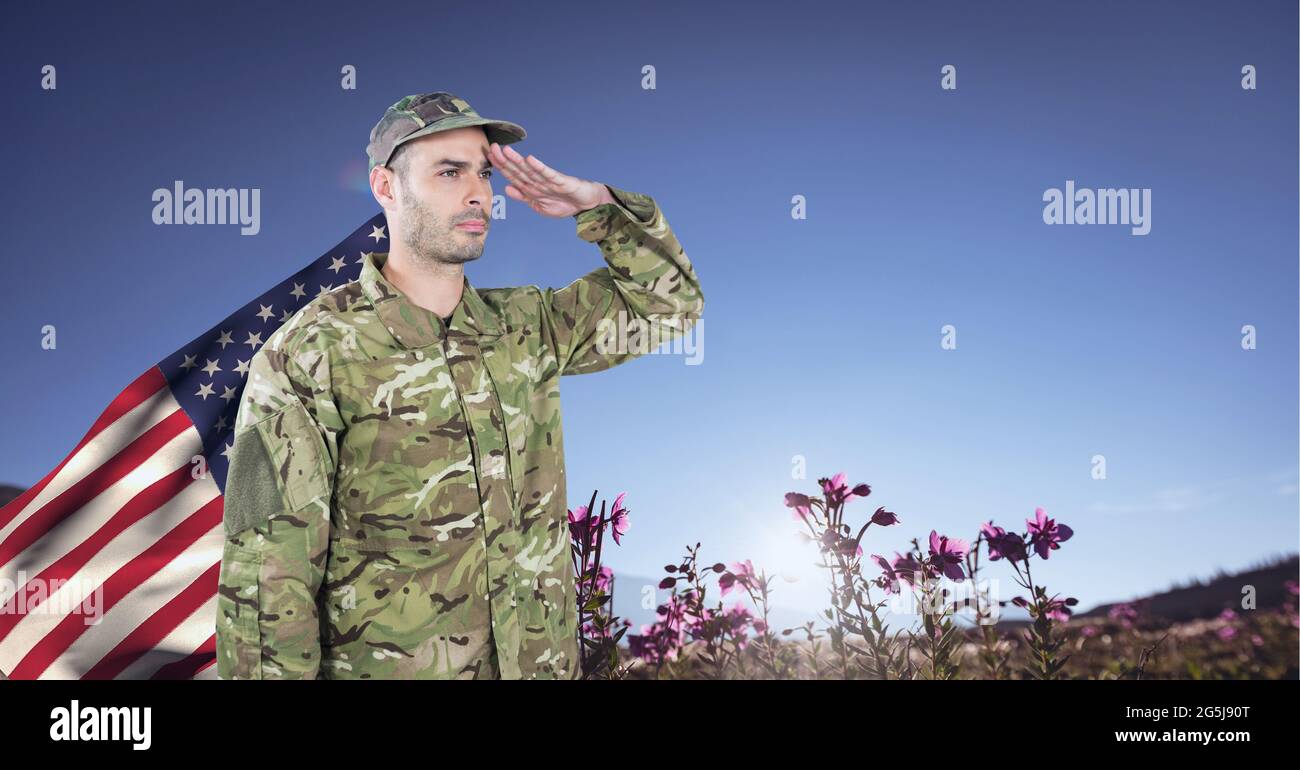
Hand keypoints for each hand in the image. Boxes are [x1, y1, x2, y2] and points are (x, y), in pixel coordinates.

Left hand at [487, 142, 613, 217]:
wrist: (588, 204)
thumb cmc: (565, 203)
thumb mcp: (540, 205)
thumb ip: (524, 197)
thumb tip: (507, 189)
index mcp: (532, 187)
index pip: (513, 175)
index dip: (501, 167)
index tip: (489, 156)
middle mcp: (539, 181)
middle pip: (519, 170)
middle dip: (505, 160)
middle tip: (492, 147)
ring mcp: (550, 181)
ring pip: (530, 170)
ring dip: (518, 161)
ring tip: (506, 150)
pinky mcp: (562, 182)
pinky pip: (548, 174)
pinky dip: (539, 167)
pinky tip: (530, 159)